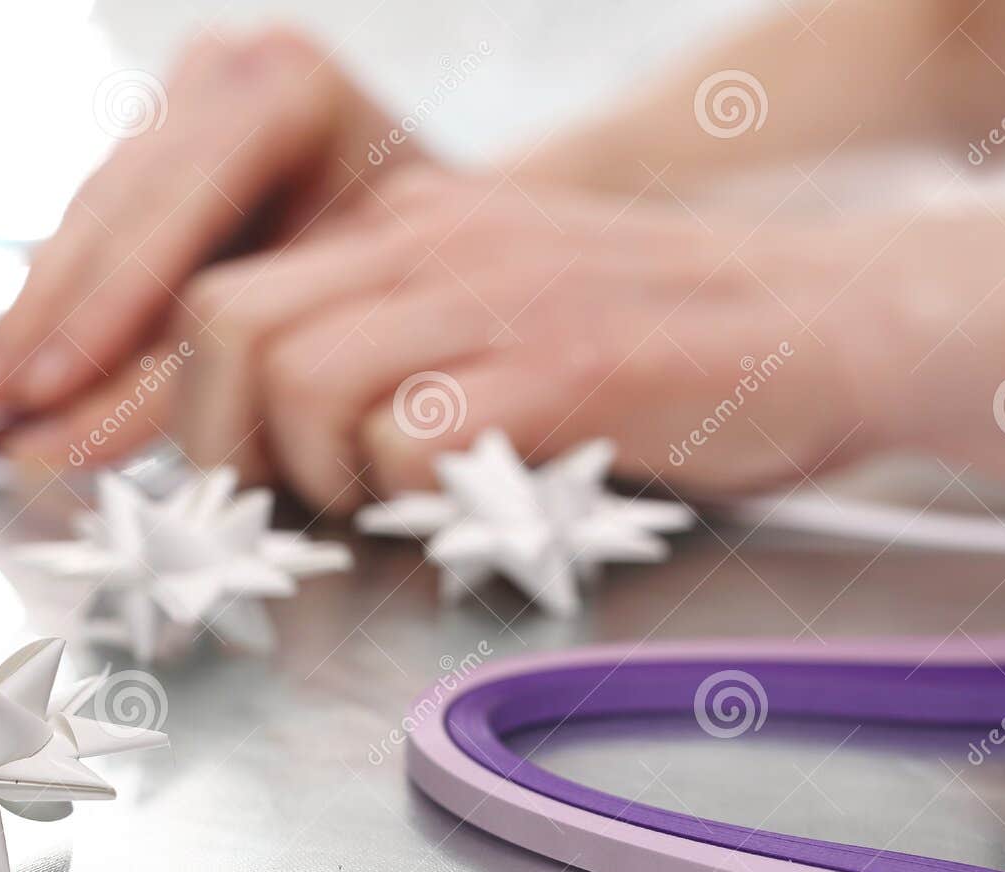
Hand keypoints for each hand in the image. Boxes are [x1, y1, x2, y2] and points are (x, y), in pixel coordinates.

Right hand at [0, 26, 429, 460]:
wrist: (468, 235)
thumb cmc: (429, 286)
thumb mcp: (328, 320)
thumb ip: (205, 370)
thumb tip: (57, 439)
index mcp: (287, 86)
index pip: (168, 210)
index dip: (100, 313)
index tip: (41, 392)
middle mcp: (230, 66)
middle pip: (115, 213)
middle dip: (47, 325)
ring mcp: (193, 86)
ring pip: (93, 218)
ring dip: (33, 316)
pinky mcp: (169, 122)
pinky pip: (101, 223)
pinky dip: (62, 299)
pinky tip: (15, 359)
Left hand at [58, 168, 901, 512]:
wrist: (828, 322)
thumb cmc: (651, 356)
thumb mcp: (493, 325)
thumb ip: (386, 363)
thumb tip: (273, 457)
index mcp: (402, 232)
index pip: (218, 296)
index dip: (176, 408)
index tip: (190, 488)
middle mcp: (432, 242)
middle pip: (227, 324)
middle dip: (220, 442)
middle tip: (276, 506)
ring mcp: (497, 296)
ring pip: (305, 377)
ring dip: (318, 472)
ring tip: (387, 505)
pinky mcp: (569, 362)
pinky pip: (418, 431)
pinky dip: (416, 495)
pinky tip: (472, 503)